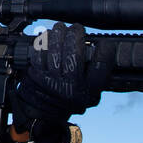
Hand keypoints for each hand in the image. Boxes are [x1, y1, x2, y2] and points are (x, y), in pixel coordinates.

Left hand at [12, 23, 100, 138]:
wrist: (47, 114)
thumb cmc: (72, 98)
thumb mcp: (91, 94)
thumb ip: (98, 76)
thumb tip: (103, 49)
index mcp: (88, 93)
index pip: (100, 68)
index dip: (104, 52)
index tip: (105, 43)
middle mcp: (70, 89)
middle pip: (74, 56)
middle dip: (75, 36)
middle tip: (76, 28)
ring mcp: (52, 84)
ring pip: (55, 53)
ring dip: (57, 35)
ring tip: (60, 28)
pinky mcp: (37, 78)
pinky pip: (39, 55)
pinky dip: (43, 43)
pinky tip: (47, 37)